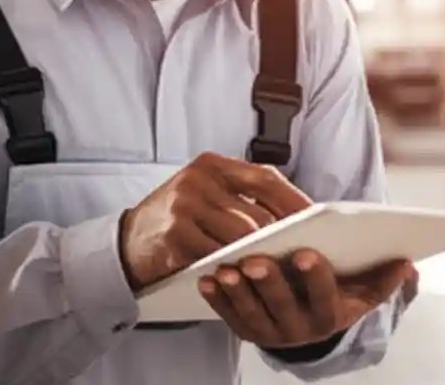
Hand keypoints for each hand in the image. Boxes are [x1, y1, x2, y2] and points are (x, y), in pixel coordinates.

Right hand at [119, 152, 311, 290]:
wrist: (127, 242)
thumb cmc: (177, 219)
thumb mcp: (206, 194)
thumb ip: (242, 198)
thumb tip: (297, 215)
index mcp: (212, 165)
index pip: (265, 177)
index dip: (294, 200)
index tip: (317, 219)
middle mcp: (198, 180)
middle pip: (256, 212)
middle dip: (282, 237)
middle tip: (300, 255)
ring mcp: (184, 207)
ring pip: (240, 237)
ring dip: (259, 256)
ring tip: (276, 270)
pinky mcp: (174, 236)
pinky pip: (216, 257)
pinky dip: (233, 269)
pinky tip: (242, 278)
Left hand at [198, 249, 416, 349]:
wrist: (309, 324)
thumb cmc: (336, 294)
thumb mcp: (361, 291)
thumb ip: (382, 278)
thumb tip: (407, 263)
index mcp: (330, 316)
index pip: (324, 297)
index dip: (315, 276)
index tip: (304, 253)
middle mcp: (300, 331)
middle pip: (282, 306)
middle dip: (268, 282)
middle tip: (254, 260)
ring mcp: (270, 333)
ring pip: (251, 313)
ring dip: (236, 291)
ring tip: (224, 268)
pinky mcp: (246, 330)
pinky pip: (228, 317)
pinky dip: (216, 299)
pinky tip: (205, 278)